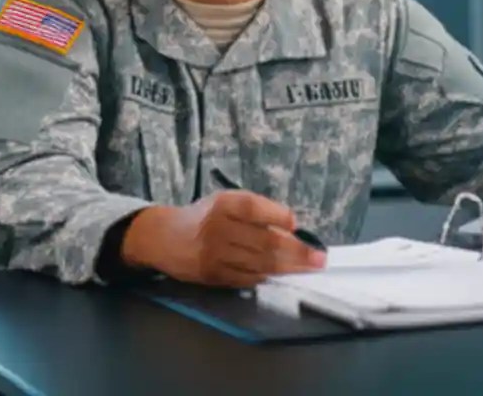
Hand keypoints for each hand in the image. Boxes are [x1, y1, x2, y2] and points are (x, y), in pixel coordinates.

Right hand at [120, 191, 326, 287]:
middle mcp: (217, 228)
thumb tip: (292, 230)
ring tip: (307, 269)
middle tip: (319, 258)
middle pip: (263, 241)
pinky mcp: (212, 275)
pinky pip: (247, 279)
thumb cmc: (203, 217)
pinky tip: (280, 275)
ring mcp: (214, 254)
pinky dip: (266, 277)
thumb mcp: (225, 203)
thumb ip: (255, 212)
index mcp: (222, 204)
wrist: (164, 238)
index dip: (278, 217)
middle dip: (296, 251)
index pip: (254, 209)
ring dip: (288, 268)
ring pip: (259, 264)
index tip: (297, 225)